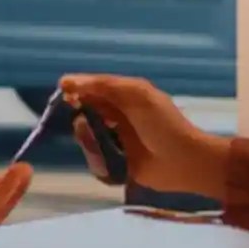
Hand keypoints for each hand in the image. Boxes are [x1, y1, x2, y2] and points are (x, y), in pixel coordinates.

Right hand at [60, 74, 231, 198]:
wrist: (184, 160)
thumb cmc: (162, 123)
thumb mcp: (135, 94)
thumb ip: (103, 85)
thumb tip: (66, 81)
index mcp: (123, 98)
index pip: (90, 91)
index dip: (76, 92)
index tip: (64, 95)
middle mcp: (117, 119)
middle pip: (84, 118)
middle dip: (82, 124)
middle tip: (86, 127)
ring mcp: (117, 143)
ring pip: (87, 142)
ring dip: (90, 145)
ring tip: (104, 148)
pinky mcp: (118, 166)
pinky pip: (96, 163)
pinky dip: (99, 163)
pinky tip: (112, 163)